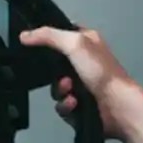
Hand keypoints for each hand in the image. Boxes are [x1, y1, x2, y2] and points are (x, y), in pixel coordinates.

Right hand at [19, 26, 133, 138]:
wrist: (118, 107)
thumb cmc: (103, 72)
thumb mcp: (75, 44)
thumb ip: (48, 36)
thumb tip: (24, 35)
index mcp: (86, 42)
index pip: (60, 36)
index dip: (47, 40)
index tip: (34, 45)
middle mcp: (83, 62)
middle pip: (52, 65)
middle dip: (50, 73)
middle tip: (60, 74)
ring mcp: (81, 85)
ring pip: (55, 87)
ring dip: (60, 90)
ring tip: (71, 91)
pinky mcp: (79, 105)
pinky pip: (61, 105)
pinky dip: (66, 105)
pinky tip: (75, 104)